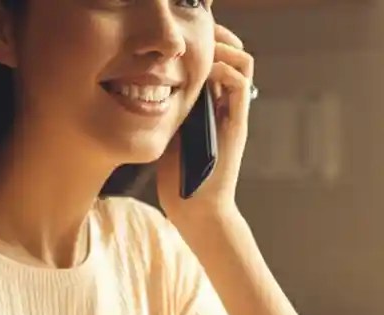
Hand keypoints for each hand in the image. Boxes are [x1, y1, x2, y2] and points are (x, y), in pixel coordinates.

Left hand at [157, 23, 253, 221]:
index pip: (215, 59)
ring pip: (243, 62)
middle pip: (232, 53)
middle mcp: (225, 105)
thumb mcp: (167, 134)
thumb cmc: (178, 179)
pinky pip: (239, 84)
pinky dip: (223, 69)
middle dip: (215, 37)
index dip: (203, 42)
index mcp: (210, 104)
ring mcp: (233, 114)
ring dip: (223, 48)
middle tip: (193, 34)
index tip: (179, 38)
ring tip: (200, 49)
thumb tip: (141, 86)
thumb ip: (167, 110)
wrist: (197, 212)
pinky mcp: (237, 124)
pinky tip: (203, 73)